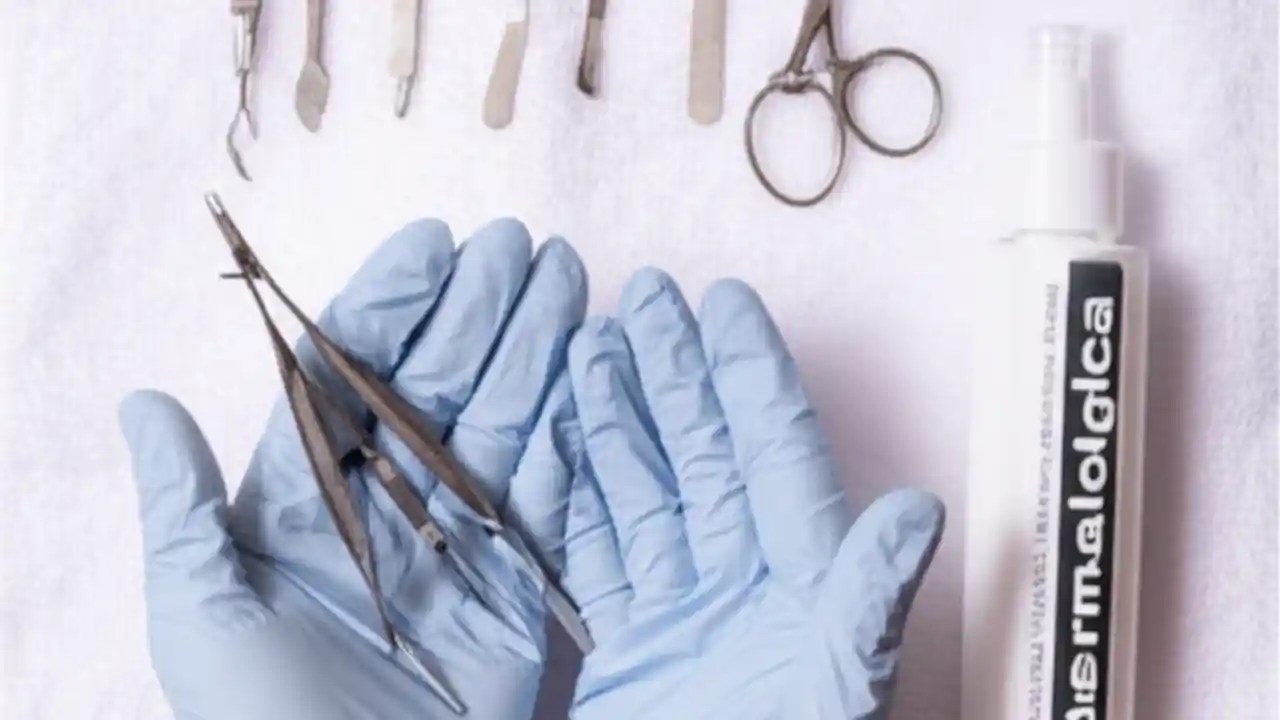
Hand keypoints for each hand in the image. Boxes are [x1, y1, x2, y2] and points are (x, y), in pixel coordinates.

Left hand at [119, 219, 585, 718]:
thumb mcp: (200, 612)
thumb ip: (180, 504)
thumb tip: (140, 399)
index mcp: (307, 494)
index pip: (351, 373)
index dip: (393, 301)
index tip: (431, 241)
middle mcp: (386, 498)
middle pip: (438, 379)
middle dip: (478, 305)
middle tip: (516, 241)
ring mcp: (458, 531)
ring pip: (502, 416)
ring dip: (534, 343)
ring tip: (562, 272)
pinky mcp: (517, 573)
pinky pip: (551, 486)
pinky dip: (572, 426)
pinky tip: (591, 363)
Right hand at [560, 270, 944, 718]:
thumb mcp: (836, 689)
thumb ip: (865, 599)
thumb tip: (917, 508)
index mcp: (803, 579)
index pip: (774, 451)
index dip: (749, 372)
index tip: (725, 302)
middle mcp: (741, 580)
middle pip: (701, 451)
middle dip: (671, 372)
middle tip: (643, 298)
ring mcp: (679, 608)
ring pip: (642, 488)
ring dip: (615, 417)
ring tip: (587, 345)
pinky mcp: (626, 644)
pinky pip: (594, 550)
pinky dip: (571, 492)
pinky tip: (552, 437)